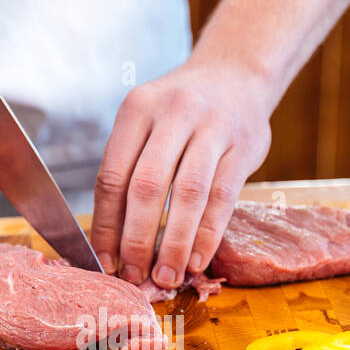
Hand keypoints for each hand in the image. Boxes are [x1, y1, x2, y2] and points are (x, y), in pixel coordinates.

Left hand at [90, 61, 272, 287]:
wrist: (236, 73)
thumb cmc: (182, 112)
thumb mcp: (148, 123)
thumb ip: (131, 170)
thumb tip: (113, 242)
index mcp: (137, 109)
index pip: (112, 176)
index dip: (106, 226)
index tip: (105, 262)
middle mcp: (173, 113)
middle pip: (147, 187)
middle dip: (137, 240)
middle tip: (133, 276)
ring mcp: (212, 127)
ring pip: (188, 194)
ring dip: (175, 243)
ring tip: (167, 276)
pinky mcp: (244, 145)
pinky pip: (223, 196)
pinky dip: (208, 234)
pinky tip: (197, 260)